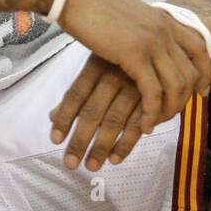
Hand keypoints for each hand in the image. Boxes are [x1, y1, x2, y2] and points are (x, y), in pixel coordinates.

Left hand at [49, 55, 145, 170]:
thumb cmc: (122, 58)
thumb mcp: (97, 66)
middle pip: (92, 111)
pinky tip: (115, 158)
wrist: (158, 45)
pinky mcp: (153, 97)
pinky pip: (138, 124)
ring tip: (91, 166)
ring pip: (114, 120)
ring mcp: (135, 86)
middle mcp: (115, 74)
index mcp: (98, 63)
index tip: (55, 140)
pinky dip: (126, 143)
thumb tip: (52, 116)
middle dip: (80, 140)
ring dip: (101, 146)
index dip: (64, 118)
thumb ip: (77, 92)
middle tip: (70, 163)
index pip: (75, 94)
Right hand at [54, 0, 210, 132]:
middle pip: (191, 72)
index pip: (199, 48)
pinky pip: (153, 91)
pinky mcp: (134, 54)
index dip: (205, 74)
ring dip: (169, 110)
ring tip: (155, 123)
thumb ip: (146, 31)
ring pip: (176, 85)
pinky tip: (144, 125)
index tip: (201, 93)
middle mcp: (165, 29)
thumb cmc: (95, 7)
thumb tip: (148, 50)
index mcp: (165, 19)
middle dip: (185, 99)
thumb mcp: (131, 17)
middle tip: (171, 116)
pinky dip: (151, 112)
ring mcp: (152, 41)